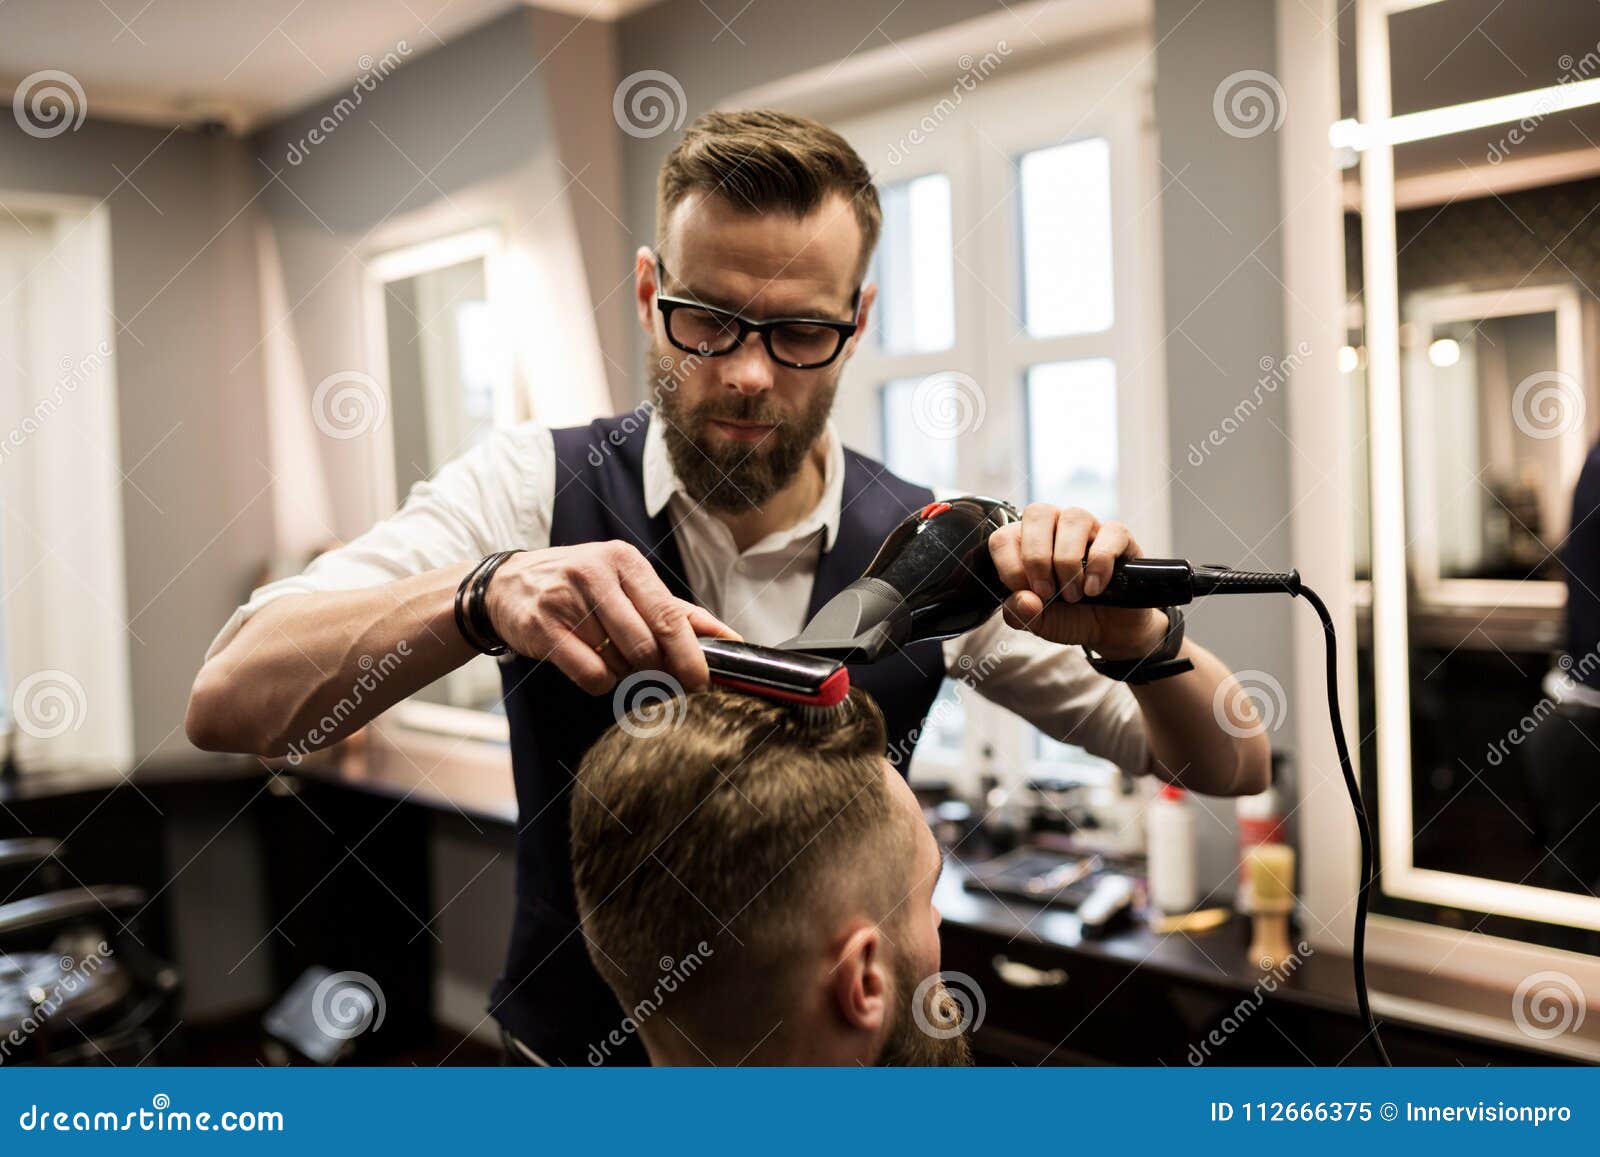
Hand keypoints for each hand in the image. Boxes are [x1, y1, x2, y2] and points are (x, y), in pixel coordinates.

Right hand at [485, 541, 739, 694]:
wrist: (508, 584)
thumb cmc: (581, 586)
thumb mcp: (627, 584)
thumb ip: (676, 610)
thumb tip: (729, 638)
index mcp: (624, 560)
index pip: (670, 615)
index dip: (692, 655)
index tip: (705, 680)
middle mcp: (595, 573)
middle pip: (647, 644)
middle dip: (657, 669)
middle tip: (654, 672)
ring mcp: (565, 599)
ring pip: (619, 663)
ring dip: (623, 672)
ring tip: (608, 653)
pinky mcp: (541, 627)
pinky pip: (591, 674)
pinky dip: (599, 681)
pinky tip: (588, 662)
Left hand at [988, 503, 1166, 659]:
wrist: (1108, 631)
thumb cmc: (1068, 617)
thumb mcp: (1038, 622)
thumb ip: (1020, 613)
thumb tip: (1025, 600)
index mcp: (1026, 542)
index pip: (1003, 537)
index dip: (1010, 567)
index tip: (1027, 594)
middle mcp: (1056, 527)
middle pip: (1037, 513)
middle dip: (1037, 557)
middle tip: (1047, 592)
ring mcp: (1089, 528)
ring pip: (1073, 518)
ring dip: (1068, 561)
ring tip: (1073, 595)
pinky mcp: (1119, 538)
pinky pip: (1111, 532)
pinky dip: (1100, 563)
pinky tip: (1094, 589)